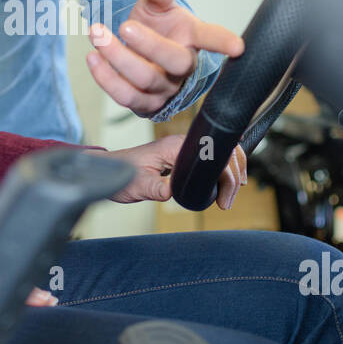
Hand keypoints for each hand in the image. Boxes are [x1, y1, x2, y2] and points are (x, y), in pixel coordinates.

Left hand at [86, 0, 243, 116]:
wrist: (137, 47)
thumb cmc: (155, 25)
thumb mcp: (157, 4)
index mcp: (192, 40)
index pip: (212, 39)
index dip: (224, 42)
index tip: (237, 46)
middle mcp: (183, 69)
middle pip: (174, 62)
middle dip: (148, 45)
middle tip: (125, 25)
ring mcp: (165, 90)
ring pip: (145, 80)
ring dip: (117, 58)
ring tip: (96, 34)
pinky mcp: (144, 105)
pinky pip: (125, 97)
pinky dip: (105, 78)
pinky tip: (93, 58)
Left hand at [101, 136, 246, 207]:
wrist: (108, 169)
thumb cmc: (120, 173)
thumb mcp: (139, 185)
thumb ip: (157, 188)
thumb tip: (173, 193)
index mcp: (175, 146)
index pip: (212, 153)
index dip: (227, 173)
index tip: (228, 194)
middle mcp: (181, 143)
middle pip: (221, 150)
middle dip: (233, 174)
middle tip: (229, 200)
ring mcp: (182, 148)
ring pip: (217, 153)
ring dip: (230, 170)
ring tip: (231, 193)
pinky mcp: (179, 156)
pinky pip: (207, 158)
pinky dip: (220, 168)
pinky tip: (224, 182)